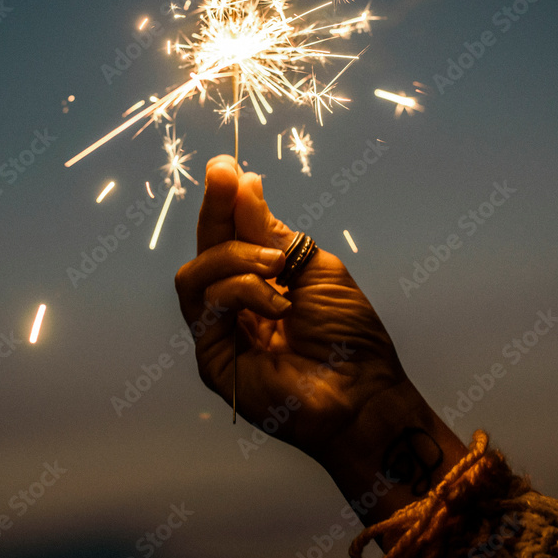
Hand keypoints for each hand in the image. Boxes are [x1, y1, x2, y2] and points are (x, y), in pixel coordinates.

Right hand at [175, 156, 409, 459]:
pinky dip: (240, 291)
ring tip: (276, 267)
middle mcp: (237, 302)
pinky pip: (205, 304)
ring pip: (196, 273)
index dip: (226, 201)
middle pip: (208, 246)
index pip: (232, 234)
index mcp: (264, 280)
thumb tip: (245, 185)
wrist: (360, 391)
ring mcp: (221, 330)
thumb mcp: (314, 267)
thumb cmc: (349, 334)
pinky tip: (275, 302)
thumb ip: (272, 233)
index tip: (226, 166)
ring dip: (235, 258)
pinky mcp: (211, 355)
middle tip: (222, 173)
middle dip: (214, 207)